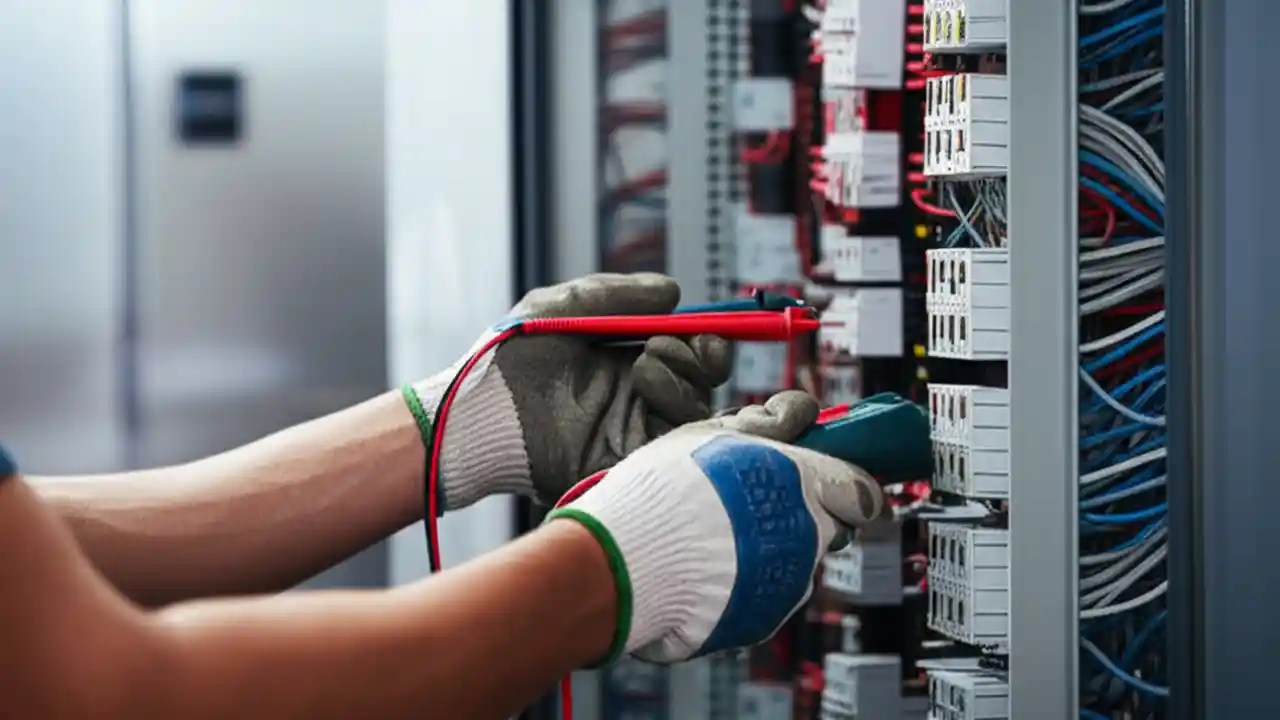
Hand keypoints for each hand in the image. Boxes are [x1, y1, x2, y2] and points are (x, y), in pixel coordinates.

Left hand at [407, 273, 732, 510]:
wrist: (480, 410)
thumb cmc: (509, 357)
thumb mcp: (563, 307)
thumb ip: (617, 295)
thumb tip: (674, 292)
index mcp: (625, 358)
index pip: (685, 349)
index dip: (704, 337)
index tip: (703, 325)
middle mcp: (636, 395)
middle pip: (702, 379)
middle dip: (703, 354)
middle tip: (668, 342)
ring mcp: (634, 428)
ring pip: (696, 405)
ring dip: (682, 373)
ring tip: (643, 364)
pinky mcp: (627, 459)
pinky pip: (676, 439)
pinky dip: (672, 402)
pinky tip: (643, 384)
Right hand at [546, 391, 889, 663]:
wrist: (627, 562)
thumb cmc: (662, 491)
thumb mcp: (710, 433)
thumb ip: (763, 425)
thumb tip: (794, 414)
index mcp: (803, 483)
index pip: (863, 491)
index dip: (849, 487)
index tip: (833, 484)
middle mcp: (808, 535)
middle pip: (829, 527)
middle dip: (802, 515)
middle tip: (752, 505)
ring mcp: (789, 583)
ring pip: (796, 562)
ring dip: (769, 549)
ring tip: (714, 538)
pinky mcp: (764, 620)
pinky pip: (767, 595)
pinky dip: (746, 583)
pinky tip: (707, 569)